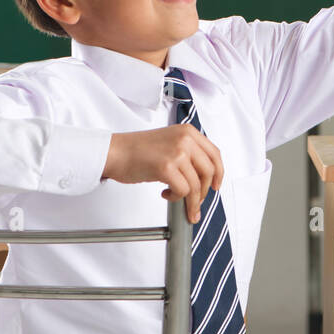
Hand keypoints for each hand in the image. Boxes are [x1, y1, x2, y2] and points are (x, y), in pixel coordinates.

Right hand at [102, 125, 224, 222]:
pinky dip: (175, 198)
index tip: (216, 186)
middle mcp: (185, 139)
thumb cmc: (137, 150)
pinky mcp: (167, 167)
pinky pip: (183, 191)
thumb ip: (187, 152)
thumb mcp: (169, 142)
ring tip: (178, 201)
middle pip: (209, 171)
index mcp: (188, 131)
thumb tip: (203, 177)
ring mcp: (177, 152)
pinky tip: (165, 193)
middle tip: (195, 202)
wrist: (114, 152)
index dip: (219, 173)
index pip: (214, 154)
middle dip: (204, 191)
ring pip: (196, 185)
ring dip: (190, 200)